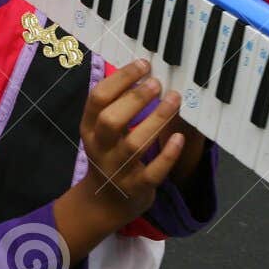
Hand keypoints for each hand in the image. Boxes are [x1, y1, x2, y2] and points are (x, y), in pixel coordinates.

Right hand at [54, 59, 188, 254]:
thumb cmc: (110, 155)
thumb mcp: (102, 132)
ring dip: (156, 120)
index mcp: (89, 129)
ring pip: (134, 145)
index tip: (143, 65)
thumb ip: (116, 105)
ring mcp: (118, 170)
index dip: (120, 79)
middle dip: (135, 99)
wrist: (106, 203)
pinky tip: (179, 138)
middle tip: (157, 83)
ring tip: (174, 100)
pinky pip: (153, 172)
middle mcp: (100, 149)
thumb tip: (144, 70)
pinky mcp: (137, 188)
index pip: (98, 99)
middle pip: (110, 121)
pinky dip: (167, 155)